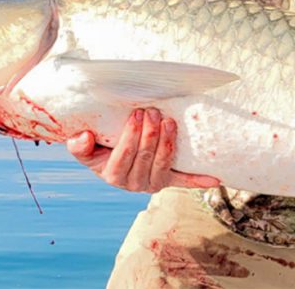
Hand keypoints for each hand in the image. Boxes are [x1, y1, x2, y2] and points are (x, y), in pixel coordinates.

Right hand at [66, 108, 219, 192]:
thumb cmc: (99, 148)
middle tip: (153, 111)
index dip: (131, 136)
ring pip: (164, 164)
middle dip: (150, 133)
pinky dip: (199, 181)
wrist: (111, 157)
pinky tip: (215, 179)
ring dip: (168, 143)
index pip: (124, 156)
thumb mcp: (85, 148)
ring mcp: (153, 183)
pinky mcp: (169, 180)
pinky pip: (184, 182)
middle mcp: (134, 184)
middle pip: (145, 158)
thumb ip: (79, 146)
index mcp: (112, 175)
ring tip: (169, 121)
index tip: (136, 114)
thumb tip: (83, 138)